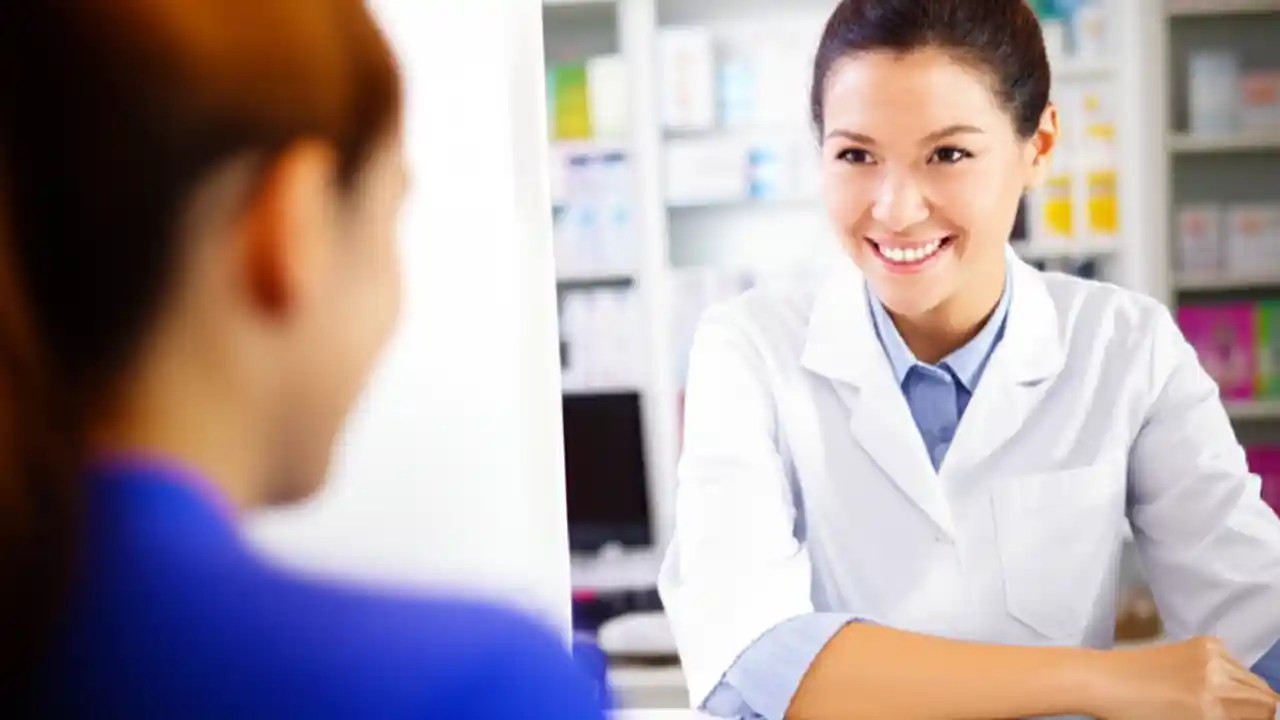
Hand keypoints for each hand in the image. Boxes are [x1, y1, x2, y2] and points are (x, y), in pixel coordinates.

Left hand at [1092, 636, 1278, 719]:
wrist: (1105, 680)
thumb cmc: (1137, 713)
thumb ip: (1223, 719)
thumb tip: (1250, 714)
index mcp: (1213, 707)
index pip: (1267, 711)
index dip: (1265, 717)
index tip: (1256, 718)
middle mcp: (1216, 678)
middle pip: (1263, 694)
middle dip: (1257, 708)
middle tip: (1238, 713)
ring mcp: (1210, 655)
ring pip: (1250, 677)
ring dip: (1244, 689)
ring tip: (1221, 700)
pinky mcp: (1201, 641)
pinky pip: (1232, 660)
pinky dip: (1229, 672)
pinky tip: (1209, 680)